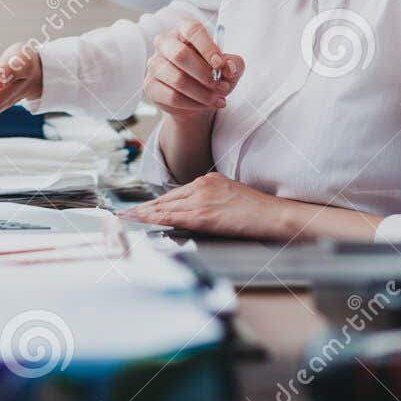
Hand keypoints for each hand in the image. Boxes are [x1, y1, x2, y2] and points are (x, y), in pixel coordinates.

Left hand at [119, 172, 291, 239]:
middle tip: (126, 214)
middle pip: (167, 198)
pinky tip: (142, 220)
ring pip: (165, 206)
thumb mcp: (230, 194)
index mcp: (208, 179)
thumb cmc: (258, 210)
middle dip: (145, 207)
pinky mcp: (204, 214)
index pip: (176, 193)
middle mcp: (202, 185)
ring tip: (127, 218)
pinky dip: (154, 218)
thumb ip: (211, 199)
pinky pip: (173, 216)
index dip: (156, 201)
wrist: (274, 215)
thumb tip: (195, 210)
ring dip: (144, 213)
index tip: (142, 206)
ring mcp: (201, 199)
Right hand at [143, 20, 243, 121]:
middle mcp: (165, 43)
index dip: (207, 46)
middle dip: (205, 74)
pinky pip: (172, 97)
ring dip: (203, 93)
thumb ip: (234, 63)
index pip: (191, 29)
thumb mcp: (229, 68)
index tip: (219, 64)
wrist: (196, 99)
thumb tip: (229, 67)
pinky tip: (205, 104)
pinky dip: (193, 103)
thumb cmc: (211, 75)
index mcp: (183, 31)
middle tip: (223, 86)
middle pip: (180, 54)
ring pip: (178, 79)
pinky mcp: (150, 85)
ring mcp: (154, 64)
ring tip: (218, 98)